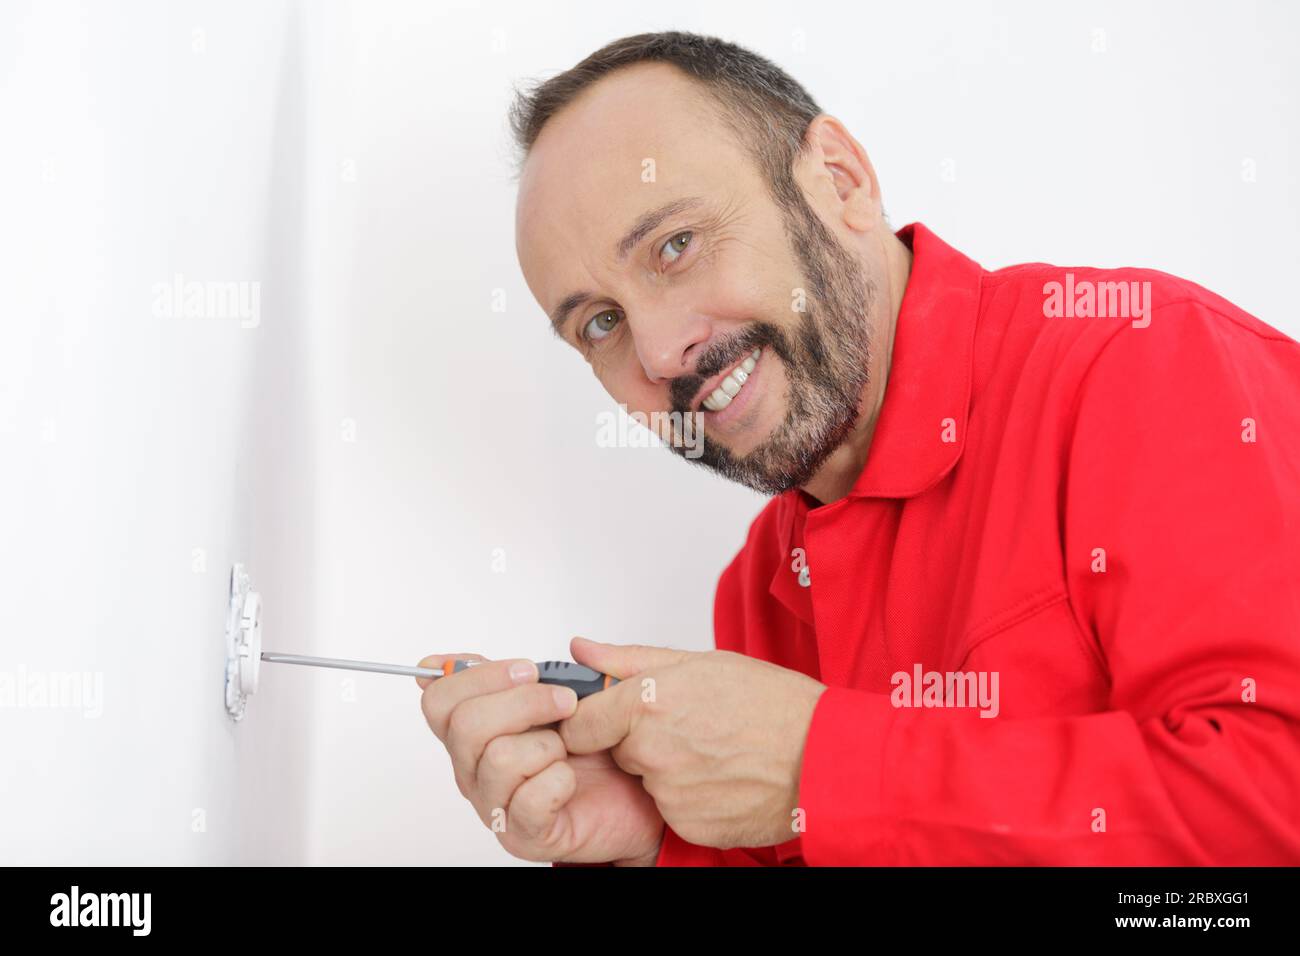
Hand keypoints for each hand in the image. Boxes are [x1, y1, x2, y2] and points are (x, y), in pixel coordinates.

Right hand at [415, 653, 665, 864]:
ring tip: (572, 749)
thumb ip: (547, 667)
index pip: (440, 698)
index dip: (477, 675)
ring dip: (548, 744)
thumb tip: (535, 648)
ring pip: (498, 758)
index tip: (527, 670)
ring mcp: (496, 802)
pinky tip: (571, 779)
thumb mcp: (578, 693)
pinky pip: (529, 800)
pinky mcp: (524, 833)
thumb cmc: (601, 746)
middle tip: (565, 701)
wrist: (637, 796)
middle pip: (463, 723)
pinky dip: (560, 781)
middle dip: (524, 701)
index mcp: (479, 730)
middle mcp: (477, 767)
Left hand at [559, 637, 827, 849]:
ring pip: (647, 780)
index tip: (604, 720)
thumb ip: (629, 660)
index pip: (580, 724)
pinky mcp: (686, 825)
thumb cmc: (772, 703)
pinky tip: (721, 778)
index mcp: (647, 702)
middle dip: (641, 741)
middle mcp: (651, 750)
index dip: (592, 722)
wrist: (823, 756)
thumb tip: (583, 650)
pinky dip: (689, 797)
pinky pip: (671, 809)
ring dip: (668, 769)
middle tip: (689, 727)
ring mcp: (667, 792)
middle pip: (617, 751)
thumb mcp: (701, 662)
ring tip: (714, 751)